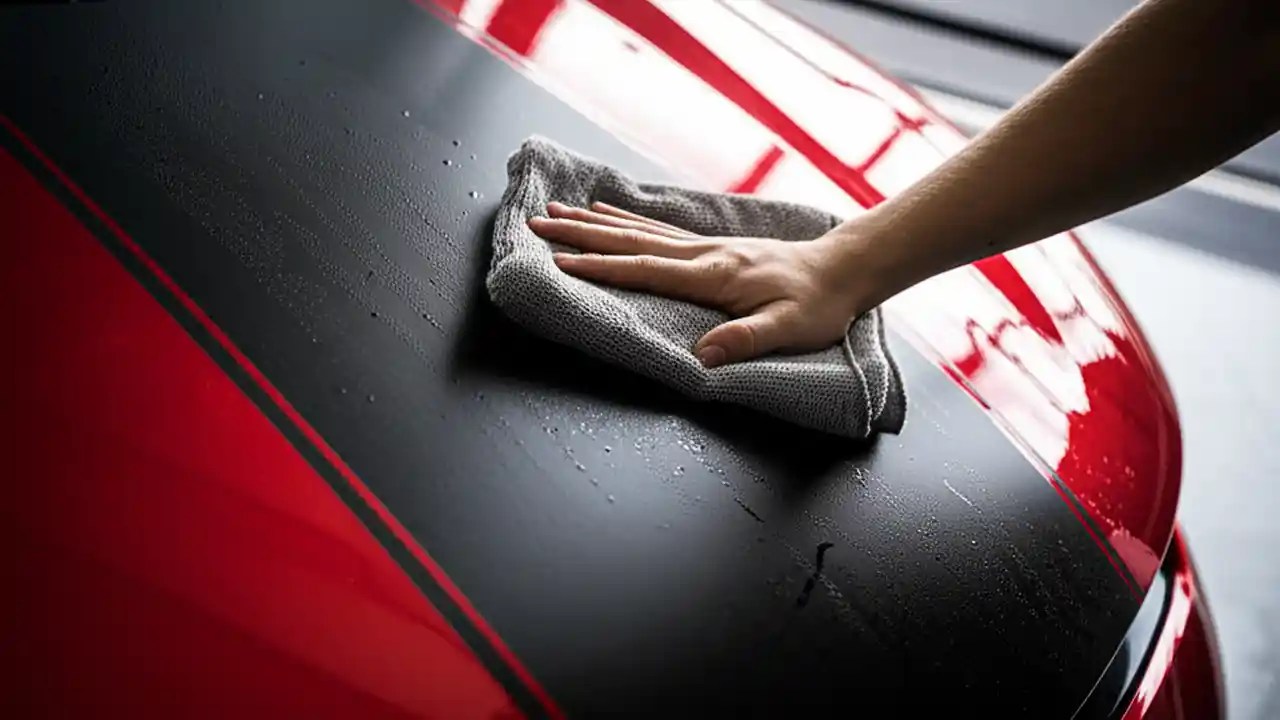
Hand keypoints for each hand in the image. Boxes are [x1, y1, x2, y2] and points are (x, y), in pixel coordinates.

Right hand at [527, 201, 875, 367]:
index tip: (562, 260)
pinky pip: (659, 230)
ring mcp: (705, 246)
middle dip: (582, 234)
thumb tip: (701, 358)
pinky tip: (609, 212)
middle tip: (539, 223)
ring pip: (640, 231)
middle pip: (631, 242)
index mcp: (714, 275)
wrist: (842, 269)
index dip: (601, 267)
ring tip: (560, 211)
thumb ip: (744, 340)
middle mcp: (703, 254)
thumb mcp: (788, 329)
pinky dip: (629, 219)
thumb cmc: (818, 305)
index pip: (646, 270)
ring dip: (597, 222)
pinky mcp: (710, 247)